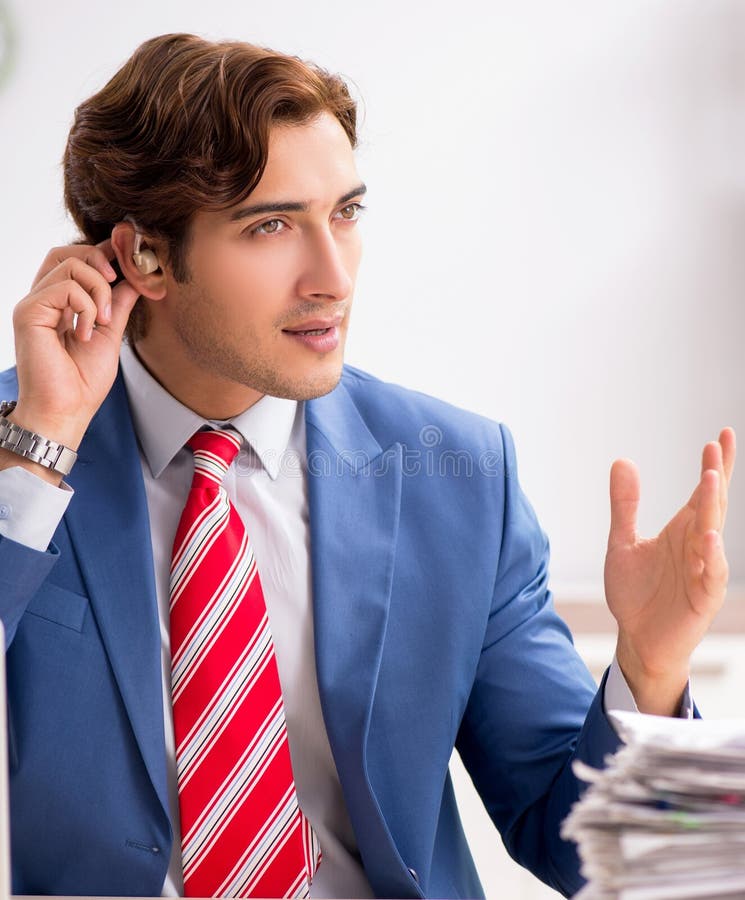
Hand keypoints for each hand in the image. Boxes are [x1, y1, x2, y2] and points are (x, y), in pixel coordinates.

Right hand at [7, 241, 138, 471]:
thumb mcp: (110, 335)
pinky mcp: (29, 313)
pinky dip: (86, 307)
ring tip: (104, 321)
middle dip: (98, 259)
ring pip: (69, 266)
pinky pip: (64, 288)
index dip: (99, 251)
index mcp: (59, 305)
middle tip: (117, 281)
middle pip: (65, 253)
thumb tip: (135, 280)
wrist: (67, 410)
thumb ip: (118, 305)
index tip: (125, 254)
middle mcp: (43, 301)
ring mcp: (34, 305)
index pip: (73, 262)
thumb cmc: (83, 382)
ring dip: (98, 290)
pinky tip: (86, 333)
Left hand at [604, 428, 735, 714]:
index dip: (714, 465)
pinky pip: (712, 574)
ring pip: (713, 533)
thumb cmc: (636, 593)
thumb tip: (623, 461)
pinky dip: (711, 555)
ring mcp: (703, 570)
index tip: (721, 435)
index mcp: (682, 530)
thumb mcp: (622, 542)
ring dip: (713, 507)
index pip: (702, 492)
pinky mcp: (702, 597)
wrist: (636, 639)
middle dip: (715, 476)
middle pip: (711, 505)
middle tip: (716, 446)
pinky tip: (707, 537)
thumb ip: (625, 505)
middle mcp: (697, 545)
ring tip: (711, 479)